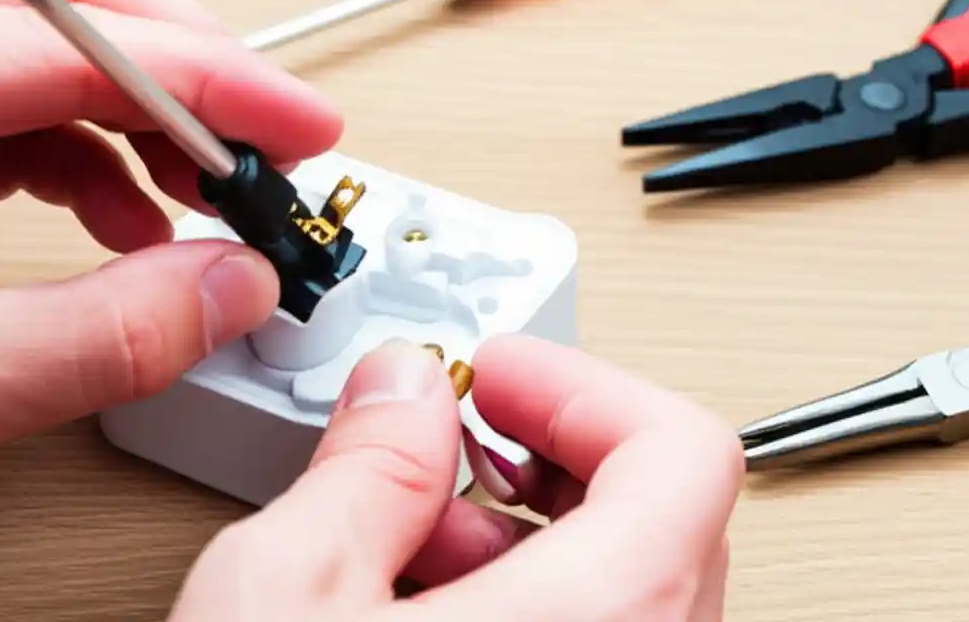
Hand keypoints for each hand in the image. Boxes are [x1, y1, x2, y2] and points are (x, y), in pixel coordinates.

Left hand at [0, 0, 342, 572]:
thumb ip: (113, 333)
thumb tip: (230, 287)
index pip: (79, 41)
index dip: (214, 81)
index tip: (296, 125)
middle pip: (62, 0)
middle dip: (182, 64)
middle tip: (260, 137)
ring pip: (44, 54)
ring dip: (145, 117)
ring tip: (210, 196)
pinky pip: (14, 118)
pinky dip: (94, 161)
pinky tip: (134, 225)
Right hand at [172, 335, 743, 621]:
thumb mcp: (285, 591)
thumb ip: (362, 465)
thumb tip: (398, 390)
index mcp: (603, 620)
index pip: (683, 453)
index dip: (585, 383)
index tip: (500, 371)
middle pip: (666, 512)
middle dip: (550, 450)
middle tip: (459, 430)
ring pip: (628, 582)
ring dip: (525, 530)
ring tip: (409, 529)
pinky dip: (520, 597)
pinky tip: (410, 598)